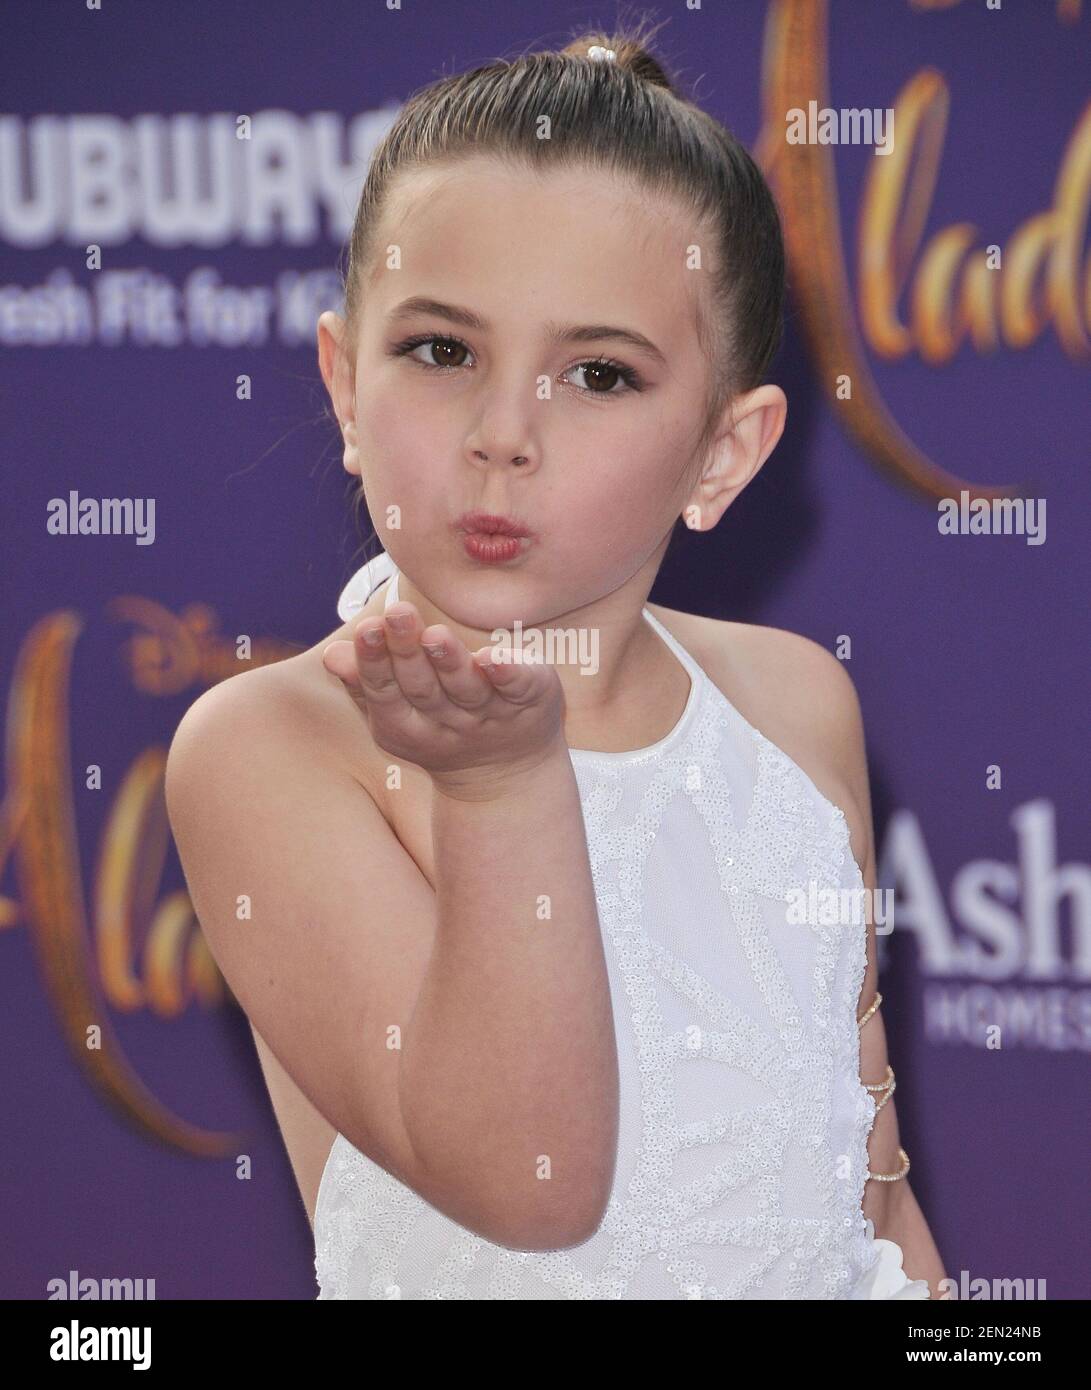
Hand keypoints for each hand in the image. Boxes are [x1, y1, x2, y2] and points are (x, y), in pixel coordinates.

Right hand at [322, 600, 567, 794]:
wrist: (508, 773)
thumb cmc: (443, 721)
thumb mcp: (399, 710)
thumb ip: (367, 682)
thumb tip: (332, 654)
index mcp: (409, 725)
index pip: (385, 693)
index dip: (374, 664)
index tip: (366, 628)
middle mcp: (449, 723)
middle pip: (424, 689)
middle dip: (407, 653)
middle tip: (397, 613)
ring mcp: (490, 716)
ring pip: (467, 691)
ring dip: (451, 664)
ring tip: (436, 635)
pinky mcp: (529, 702)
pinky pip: (519, 689)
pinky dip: (508, 674)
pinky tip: (495, 658)